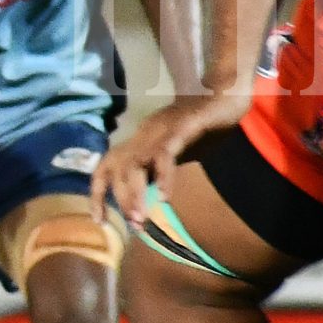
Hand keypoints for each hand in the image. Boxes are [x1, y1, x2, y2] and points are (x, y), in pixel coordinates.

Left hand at [92, 90, 248, 227]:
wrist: (224, 98)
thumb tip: (147, 198)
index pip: (106, 166)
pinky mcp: (182, 128)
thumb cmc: (201, 127)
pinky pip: (165, 154)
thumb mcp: (174, 154)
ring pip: (134, 163)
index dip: (97, 193)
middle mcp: (143, 135)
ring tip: (142, 217)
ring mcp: (161, 131)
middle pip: (117, 168)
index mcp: (139, 141)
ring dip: (135, 193)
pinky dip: (163, 177)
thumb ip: (158, 171)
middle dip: (121, 200)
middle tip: (135, 225)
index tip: (99, 220)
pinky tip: (165, 197)